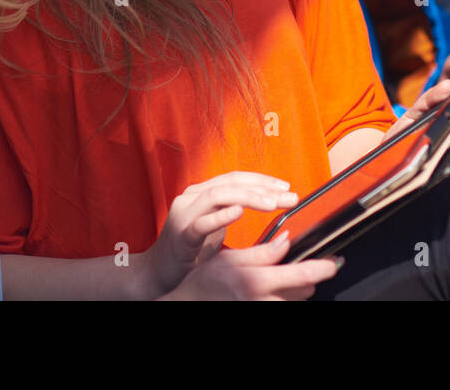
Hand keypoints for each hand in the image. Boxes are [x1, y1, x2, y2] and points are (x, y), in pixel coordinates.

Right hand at [143, 171, 299, 296]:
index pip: (236, 178)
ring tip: (271, 204)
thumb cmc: (190, 249)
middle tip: (289, 197)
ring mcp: (185, 213)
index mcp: (202, 192)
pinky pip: (202, 222)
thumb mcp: (215, 225)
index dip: (263, 179)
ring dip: (249, 197)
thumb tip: (269, 201)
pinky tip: (239, 213)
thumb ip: (234, 210)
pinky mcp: (181, 234)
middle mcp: (192, 197)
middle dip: (264, 188)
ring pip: (219, 195)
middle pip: (232, 183)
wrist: (160, 271)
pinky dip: (221, 216)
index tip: (286, 186)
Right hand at [160, 233, 340, 300]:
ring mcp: (263, 311)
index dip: (325, 267)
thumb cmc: (205, 283)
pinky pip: (283, 307)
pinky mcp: (259, 314)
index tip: (336, 262)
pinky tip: (276, 292)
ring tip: (284, 279)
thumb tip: (287, 241)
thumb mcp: (230, 259)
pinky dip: (285, 299)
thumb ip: (262, 252)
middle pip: (305, 291)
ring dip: (298, 290)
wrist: (189, 306)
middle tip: (299, 265)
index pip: (303, 274)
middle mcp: (264, 301)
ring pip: (296, 302)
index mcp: (257, 281)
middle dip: (309, 277)